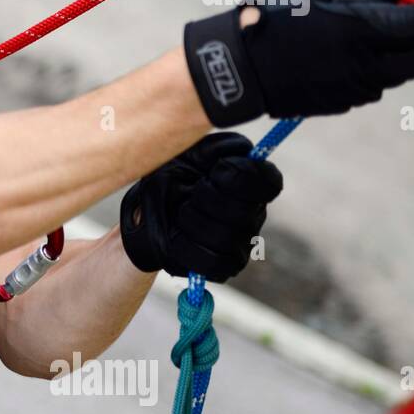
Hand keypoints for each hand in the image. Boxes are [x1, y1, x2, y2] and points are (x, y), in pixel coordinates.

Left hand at [120, 132, 282, 280]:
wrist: (144, 211)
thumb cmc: (169, 177)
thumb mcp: (187, 151)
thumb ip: (219, 147)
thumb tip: (246, 151)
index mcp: (251, 183)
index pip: (270, 182)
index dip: (242, 176)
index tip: (215, 170)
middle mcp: (253, 213)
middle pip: (244, 211)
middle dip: (205, 198)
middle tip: (189, 191)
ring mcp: (242, 242)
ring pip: (227, 237)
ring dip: (191, 222)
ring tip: (179, 213)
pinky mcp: (224, 266)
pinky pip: (213, 262)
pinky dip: (185, 246)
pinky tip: (176, 236)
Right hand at [184, 0, 413, 125]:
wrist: (233, 71)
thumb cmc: (268, 22)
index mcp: (357, 32)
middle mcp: (362, 65)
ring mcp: (352, 89)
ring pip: (395, 74)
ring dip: (398, 54)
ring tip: (381, 35)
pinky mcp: (339, 103)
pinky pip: (371, 86)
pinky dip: (374, 69)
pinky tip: (352, 55)